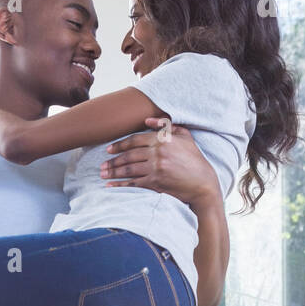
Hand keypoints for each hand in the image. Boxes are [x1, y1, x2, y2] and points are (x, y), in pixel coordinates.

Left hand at [100, 121, 221, 208]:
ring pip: (129, 169)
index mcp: (162, 140)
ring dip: (113, 172)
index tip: (109, 149)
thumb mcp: (184, 136)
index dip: (119, 145)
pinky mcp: (156, 184)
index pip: (135, 140)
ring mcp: (156, 169)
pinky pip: (134, 184)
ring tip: (103, 174)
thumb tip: (146, 120)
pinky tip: (111, 186)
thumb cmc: (194, 158)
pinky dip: (120, 185)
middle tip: (101, 165)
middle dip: (113, 161)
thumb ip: (165, 125)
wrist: (202, 183)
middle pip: (128, 156)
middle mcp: (157, 153)